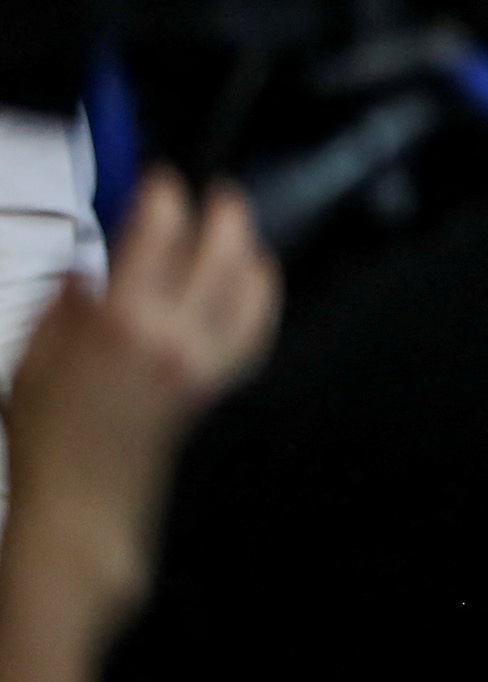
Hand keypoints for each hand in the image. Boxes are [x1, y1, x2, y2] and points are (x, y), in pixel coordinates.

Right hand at [2, 172, 277, 605]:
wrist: (82, 500)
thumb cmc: (49, 434)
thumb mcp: (33, 356)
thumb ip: (64, 303)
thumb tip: (87, 270)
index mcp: (120, 320)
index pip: (160, 231)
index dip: (163, 194)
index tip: (158, 181)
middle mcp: (173, 334)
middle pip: (221, 248)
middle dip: (221, 210)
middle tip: (213, 194)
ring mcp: (204, 359)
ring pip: (251, 285)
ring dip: (247, 248)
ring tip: (237, 230)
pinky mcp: (218, 382)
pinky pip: (257, 328)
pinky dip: (261, 296)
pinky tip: (253, 282)